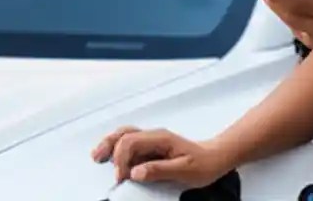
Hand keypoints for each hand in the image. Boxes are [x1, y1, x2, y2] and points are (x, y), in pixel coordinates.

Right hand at [91, 126, 233, 187]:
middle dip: (109, 146)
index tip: (121, 177)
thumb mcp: (184, 170)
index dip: (122, 159)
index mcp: (161, 139)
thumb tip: (136, 172)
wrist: (215, 159)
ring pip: (124, 136)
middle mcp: (154, 136)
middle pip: (124, 133)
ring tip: (97, 155)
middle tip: (99, 160)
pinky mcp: (151, 149)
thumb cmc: (203, 164)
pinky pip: (129, 144)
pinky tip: (111, 157)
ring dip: (109, 144)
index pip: (132, 142)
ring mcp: (151, 141)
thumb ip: (159, 170)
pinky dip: (117, 149)